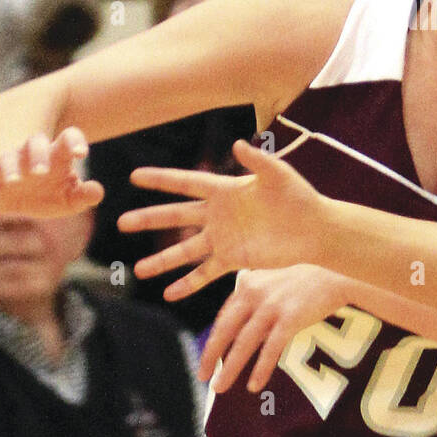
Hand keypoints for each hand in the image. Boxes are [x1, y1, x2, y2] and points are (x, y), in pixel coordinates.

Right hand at [0, 127, 104, 221]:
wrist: (15, 191)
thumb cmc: (49, 191)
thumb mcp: (69, 196)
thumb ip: (84, 194)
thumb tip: (97, 191)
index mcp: (56, 153)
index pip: (68, 138)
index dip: (74, 142)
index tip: (81, 154)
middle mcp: (30, 154)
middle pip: (34, 143)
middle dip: (38, 154)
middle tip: (42, 171)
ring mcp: (7, 163)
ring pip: (7, 159)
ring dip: (10, 168)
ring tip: (14, 181)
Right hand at [119, 139, 323, 298]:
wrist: (314, 228)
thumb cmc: (298, 196)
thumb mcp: (278, 174)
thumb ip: (258, 160)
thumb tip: (239, 143)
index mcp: (225, 189)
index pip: (186, 183)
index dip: (161, 180)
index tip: (135, 176)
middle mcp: (218, 215)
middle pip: (176, 216)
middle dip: (149, 219)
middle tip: (121, 222)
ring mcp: (223, 238)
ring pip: (185, 250)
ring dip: (163, 261)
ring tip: (138, 270)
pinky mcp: (234, 259)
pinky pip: (205, 273)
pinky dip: (188, 284)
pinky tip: (169, 294)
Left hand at [198, 265, 351, 391]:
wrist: (337, 270)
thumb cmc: (308, 273)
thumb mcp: (274, 274)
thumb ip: (256, 287)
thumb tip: (242, 300)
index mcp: (248, 283)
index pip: (224, 316)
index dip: (214, 339)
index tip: (208, 357)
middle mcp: (254, 293)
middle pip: (225, 330)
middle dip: (210, 356)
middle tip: (202, 376)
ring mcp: (272, 306)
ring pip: (243, 343)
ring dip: (230, 368)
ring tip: (220, 387)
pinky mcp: (290, 318)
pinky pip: (271, 349)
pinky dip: (260, 368)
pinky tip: (254, 384)